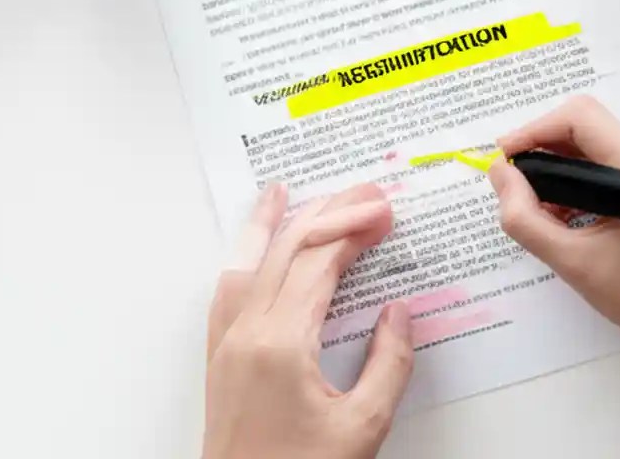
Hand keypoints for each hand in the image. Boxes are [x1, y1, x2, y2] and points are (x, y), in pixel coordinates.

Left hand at [203, 183, 413, 458]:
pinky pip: (227, 292)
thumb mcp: (362, 428)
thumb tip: (400, 314)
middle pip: (286, 251)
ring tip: (285, 191)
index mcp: (281, 344)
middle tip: (365, 193)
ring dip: (274, 225)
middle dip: (328, 213)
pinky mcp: (220, 361)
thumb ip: (388, 364)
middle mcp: (246, 334)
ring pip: (248, 264)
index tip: (385, 212)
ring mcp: (226, 345)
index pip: (319, 262)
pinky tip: (250, 250)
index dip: (354, 229)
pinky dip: (243, 259)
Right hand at [489, 97, 619, 457]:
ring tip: (540, 208)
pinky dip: (588, 177)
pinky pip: (619, 160)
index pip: (579, 117)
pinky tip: (571, 213)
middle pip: (589, 127)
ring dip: (565, 167)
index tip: (503, 160)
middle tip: (515, 188)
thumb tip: (499, 173)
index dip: (532, 130)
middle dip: (545, 151)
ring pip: (602, 143)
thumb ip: (526, 218)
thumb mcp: (574, 263)